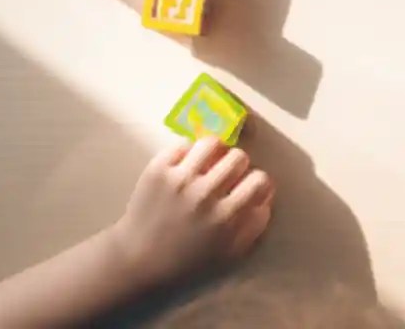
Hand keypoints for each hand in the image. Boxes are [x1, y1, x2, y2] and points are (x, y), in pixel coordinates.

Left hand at [111, 138, 274, 285]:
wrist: (138, 258)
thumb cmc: (186, 261)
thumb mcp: (228, 253)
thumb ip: (253, 226)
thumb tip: (266, 197)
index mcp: (225, 216)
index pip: (259, 180)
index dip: (259, 182)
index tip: (250, 187)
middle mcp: (205, 193)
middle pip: (238, 157)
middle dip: (238, 166)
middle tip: (227, 176)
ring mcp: (180, 178)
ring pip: (212, 142)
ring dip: (216, 152)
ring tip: (209, 162)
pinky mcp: (158, 169)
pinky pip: (183, 144)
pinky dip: (189, 152)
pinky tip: (187, 164)